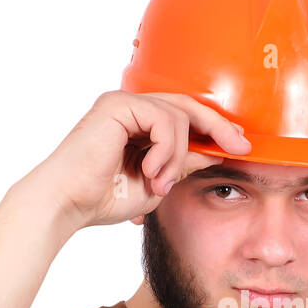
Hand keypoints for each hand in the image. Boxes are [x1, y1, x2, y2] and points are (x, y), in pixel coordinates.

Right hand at [7, 90, 252, 228]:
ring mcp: (122, 103)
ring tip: (160, 181)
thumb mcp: (156, 181)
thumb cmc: (102, 198)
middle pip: (188, 105)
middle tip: (240, 147)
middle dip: (218, 127)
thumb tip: (216, 152)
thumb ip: (182, 163)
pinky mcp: (117, 105)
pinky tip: (151, 170)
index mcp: (137, 123)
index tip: (240, 146)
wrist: (67, 204)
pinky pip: (163, 119)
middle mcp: (130, 107)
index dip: (215, 129)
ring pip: (177, 116)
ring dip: (177, 155)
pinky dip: (165, 149)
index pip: (185, 116)